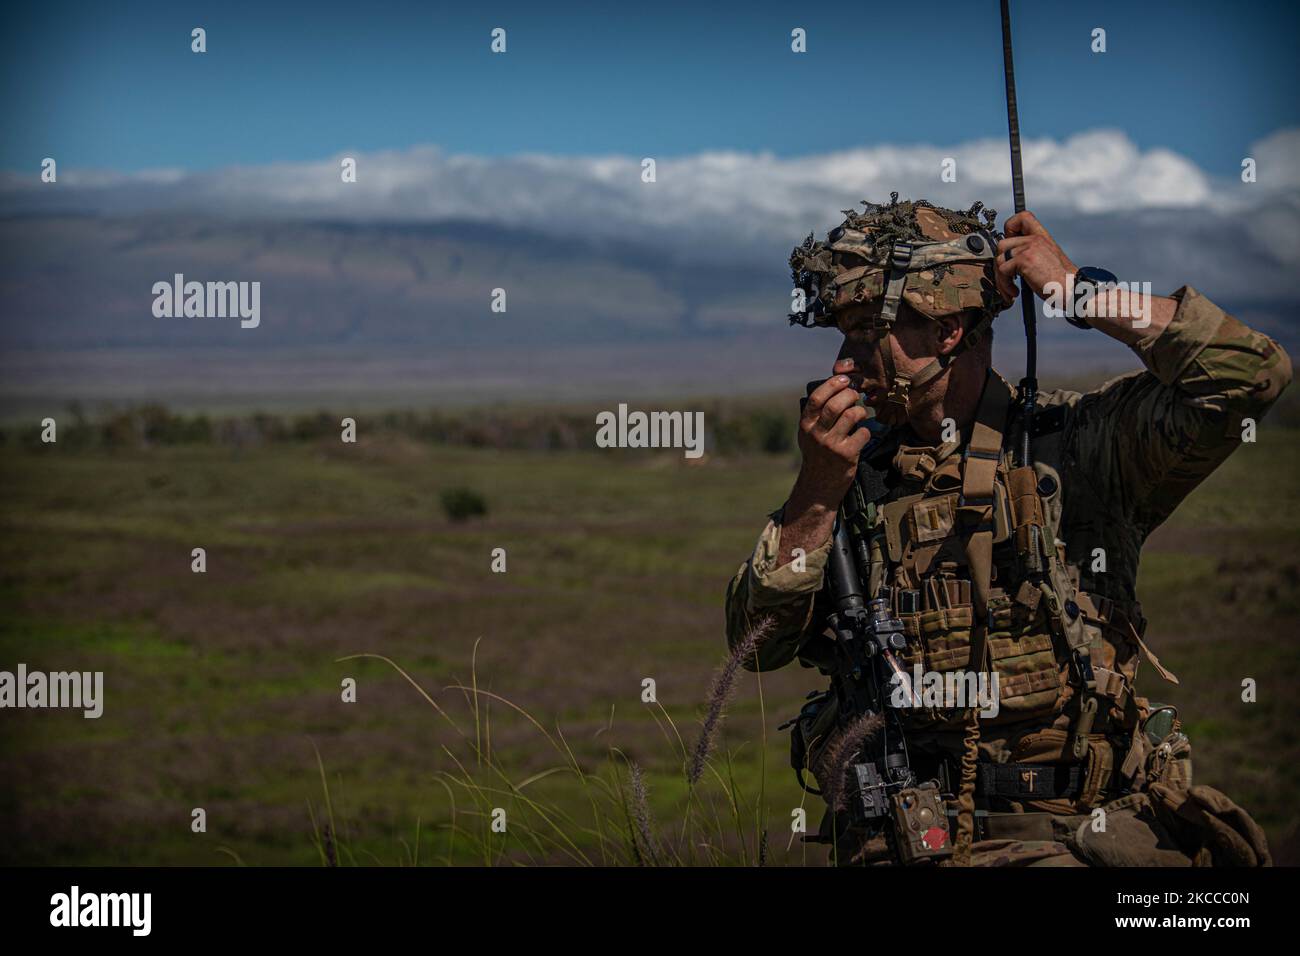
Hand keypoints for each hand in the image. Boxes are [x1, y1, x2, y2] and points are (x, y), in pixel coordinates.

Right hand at [794, 357, 873, 505]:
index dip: (832, 384)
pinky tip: (861, 434)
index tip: (844, 379)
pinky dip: (866, 430)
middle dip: (850, 395)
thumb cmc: (818, 455)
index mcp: (806, 425)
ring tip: (860, 414)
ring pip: (851, 416)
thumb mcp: (809, 435)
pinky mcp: (847, 455)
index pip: (816, 398)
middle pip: (835, 405)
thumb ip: (816, 415)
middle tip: (855, 396)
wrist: (819, 486)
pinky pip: (863, 433)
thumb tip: (837, 388)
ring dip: (860, 411)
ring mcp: (831, 445)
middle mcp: (816, 434)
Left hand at [996, 210, 1077, 303]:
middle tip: (1007, 278)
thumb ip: (1030, 251)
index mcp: (1042, 236)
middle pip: (1002, 244)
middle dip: (1000, 264)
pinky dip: (1005, 285)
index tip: (1010, 246)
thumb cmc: (1059, 280)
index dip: (1010, 228)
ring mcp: (1029, 247)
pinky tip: (1015, 292)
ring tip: (1011, 289)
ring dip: (1001, 278)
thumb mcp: (1046, 258)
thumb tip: (1007, 257)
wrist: (1071, 288)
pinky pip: (1002, 270)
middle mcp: (1035, 239)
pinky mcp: (1024, 259)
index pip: (1022, 217)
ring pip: (999, 259)